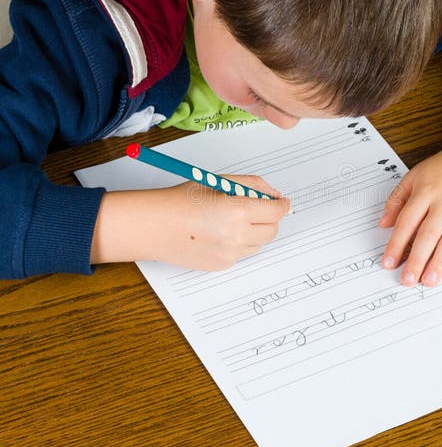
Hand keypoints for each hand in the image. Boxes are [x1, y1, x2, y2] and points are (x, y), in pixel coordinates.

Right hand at [91, 174, 290, 270]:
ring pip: (259, 243)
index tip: (282, 202)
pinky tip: (219, 233)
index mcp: (236, 210)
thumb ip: (250, 184)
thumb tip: (273, 194)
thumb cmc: (181, 201)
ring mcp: (230, 254)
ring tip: (231, 219)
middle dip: (271, 218)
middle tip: (260, 209)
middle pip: (272, 230)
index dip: (281, 205)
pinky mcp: (222, 265)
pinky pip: (242, 254)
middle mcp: (236, 235)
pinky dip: (240, 243)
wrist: (154, 226)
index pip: (275, 211)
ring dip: (255, 231)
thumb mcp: (218, 182)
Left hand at [379, 112, 441, 285]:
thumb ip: (397, 199)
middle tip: (408, 280)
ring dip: (439, 262)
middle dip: (416, 259)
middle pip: (428, 234)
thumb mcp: (416, 175)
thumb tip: (383, 224)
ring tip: (429, 281)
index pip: (407, 222)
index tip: (388, 263)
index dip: (396, 244)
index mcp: (426, 191)